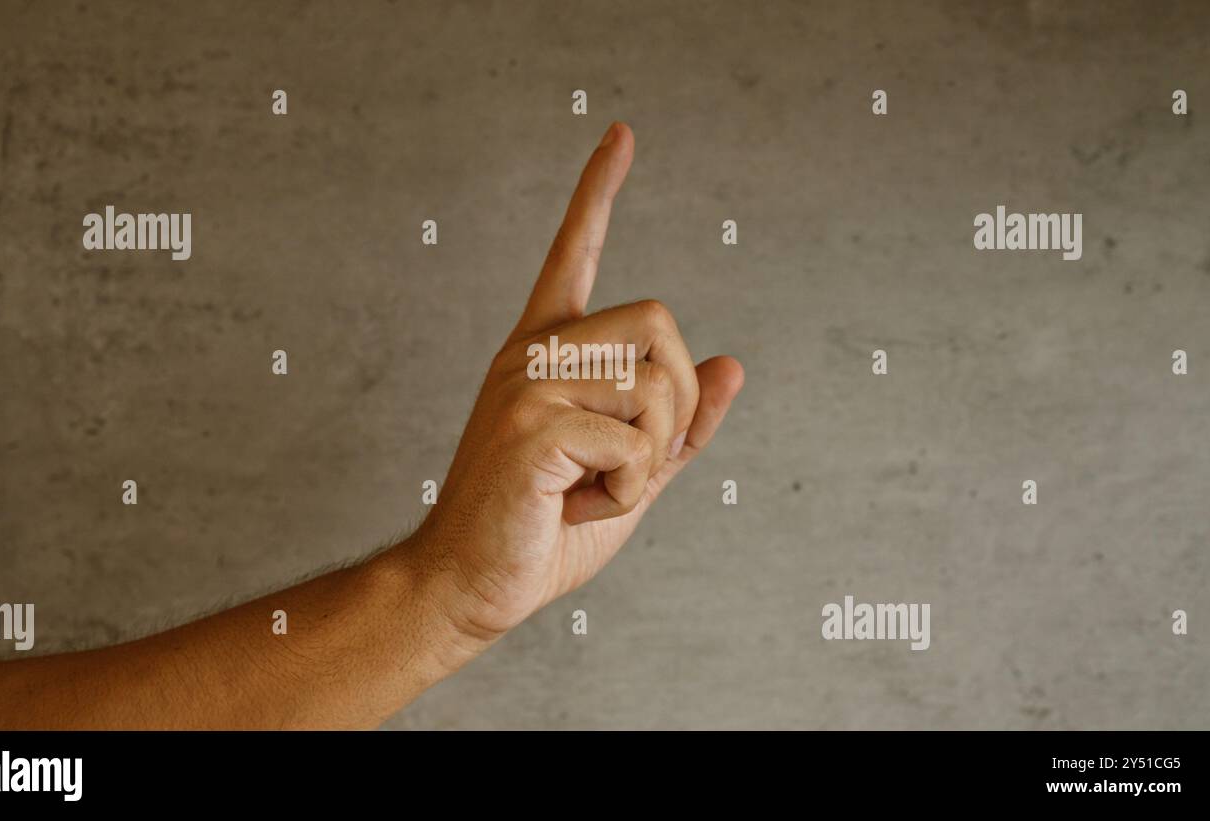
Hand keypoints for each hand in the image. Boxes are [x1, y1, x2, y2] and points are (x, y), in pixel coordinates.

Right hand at [409, 122, 744, 640]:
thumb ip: (678, 423)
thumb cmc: (544, 528)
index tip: (621, 135)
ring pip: (657, 388)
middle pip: (661, 324)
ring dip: (649, 459)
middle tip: (631, 463)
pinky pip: (635, 445)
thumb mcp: (630, 474)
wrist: (473, 585)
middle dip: (675, 405)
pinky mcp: (533, 424)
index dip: (599, 193)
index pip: (574, 254)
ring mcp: (529, 382)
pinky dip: (625, 492)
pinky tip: (573, 504)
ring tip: (589, 488)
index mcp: (548, 354)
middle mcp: (534, 353)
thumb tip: (735, 363)